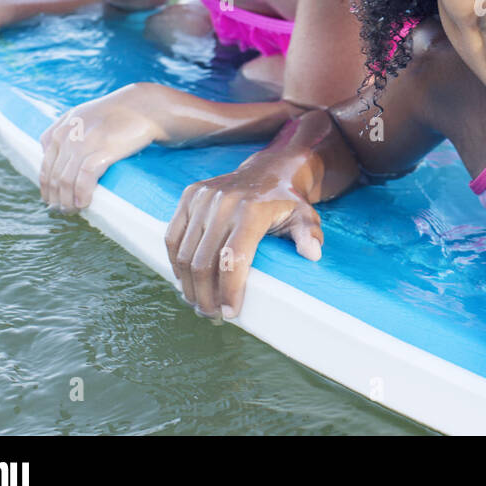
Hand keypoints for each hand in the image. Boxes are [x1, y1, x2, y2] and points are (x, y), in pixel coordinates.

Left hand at [39, 84, 166, 211]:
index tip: (53, 198)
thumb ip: (66, 130)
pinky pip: (84, 179)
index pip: (45, 164)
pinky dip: (81, 194)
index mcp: (60, 129)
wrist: (146, 107)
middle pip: (53, 175)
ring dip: (66, 201)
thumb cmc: (118, 113)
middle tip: (63, 211)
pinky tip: (84, 204)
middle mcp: (66, 136)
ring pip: (65, 180)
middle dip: (55, 197)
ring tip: (73, 211)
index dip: (46, 186)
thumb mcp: (84, 115)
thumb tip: (51, 150)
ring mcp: (83, 143)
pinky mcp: (102, 150)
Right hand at [164, 148, 324, 319]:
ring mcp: (203, 198)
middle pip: (203, 262)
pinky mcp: (189, 196)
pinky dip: (175, 262)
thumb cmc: (287, 203)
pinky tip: (185, 280)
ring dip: (189, 285)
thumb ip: (309, 235)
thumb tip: (312, 254)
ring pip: (184, 253)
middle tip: (212, 314)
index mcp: (251, 211)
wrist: (269, 171)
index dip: (229, 290)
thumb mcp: (305, 217)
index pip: (233, 259)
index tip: (230, 313)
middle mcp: (223, 203)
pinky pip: (172, 236)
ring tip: (199, 303)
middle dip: (206, 296)